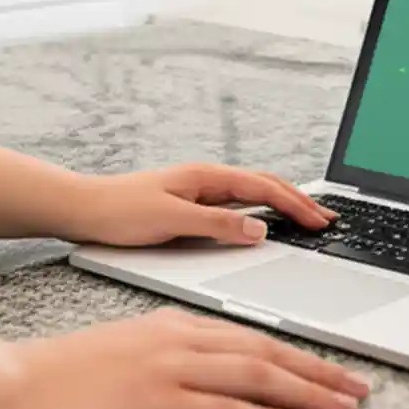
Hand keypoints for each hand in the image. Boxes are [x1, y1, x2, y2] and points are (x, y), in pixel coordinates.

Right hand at [6, 308, 370, 408]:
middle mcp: (179, 340)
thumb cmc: (60, 383)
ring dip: (309, 392)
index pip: (251, 337)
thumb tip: (210, 384)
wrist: (6, 390)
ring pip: (258, 376)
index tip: (328, 366)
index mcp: (173, 327)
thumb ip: (171, 364)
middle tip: (356, 384)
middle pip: (267, 352)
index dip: (297, 353)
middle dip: (318, 369)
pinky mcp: (156, 403)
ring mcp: (169, 369)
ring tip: (344, 405)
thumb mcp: (127, 359)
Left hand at [62, 163, 337, 246]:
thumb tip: (260, 230)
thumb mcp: (170, 221)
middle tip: (328, 219)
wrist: (80, 209)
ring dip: (285, 204)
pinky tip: (268, 222)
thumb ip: (217, 224)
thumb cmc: (117, 212)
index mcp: (207, 177)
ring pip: (254, 194)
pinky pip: (239, 204)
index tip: (320, 223)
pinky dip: (264, 211)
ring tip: (308, 217)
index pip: (265, 189)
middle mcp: (207, 180)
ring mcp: (200, 191)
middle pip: (266, 186)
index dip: (297, 206)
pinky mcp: (192, 205)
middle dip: (300, 201)